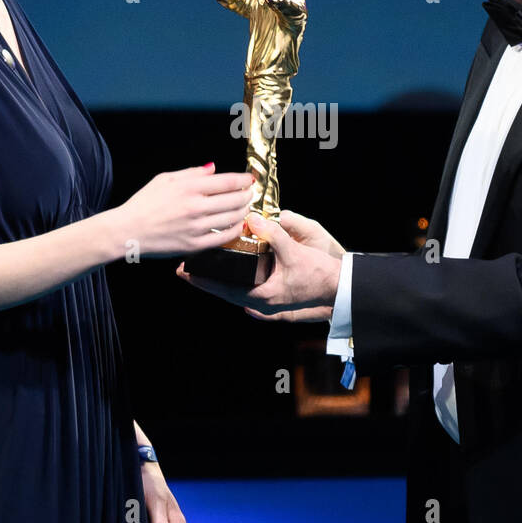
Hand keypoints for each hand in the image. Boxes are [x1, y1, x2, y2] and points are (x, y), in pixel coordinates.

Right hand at [116, 165, 252, 258]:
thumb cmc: (143, 203)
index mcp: (188, 188)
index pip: (227, 182)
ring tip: (245, 207)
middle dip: (247, 195)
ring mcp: (196, 227)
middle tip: (250, 193)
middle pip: (235, 199)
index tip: (250, 179)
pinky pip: (224, 237)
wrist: (127, 231)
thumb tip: (213, 168)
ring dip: (244, 211)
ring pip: (233, 218)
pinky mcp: (195, 245)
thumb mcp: (164, 179)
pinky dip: (235, 230)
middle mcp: (195, 207)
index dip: (243, 180)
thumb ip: (191, 173)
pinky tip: (238, 225)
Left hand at [175, 212, 340, 321]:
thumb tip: (254, 219)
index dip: (202, 280)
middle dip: (205, 280)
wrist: (338, 288)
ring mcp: (266, 303)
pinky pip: (244, 289)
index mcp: (262, 295)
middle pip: (223, 292)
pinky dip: (232, 281)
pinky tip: (227, 271)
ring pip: (233, 292)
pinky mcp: (271, 296)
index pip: (223, 289)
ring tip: (201, 268)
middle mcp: (261, 303)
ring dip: (218, 281)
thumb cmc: (318, 274)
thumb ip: (274, 234)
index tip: (184, 271)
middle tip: (185, 268)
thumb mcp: (295, 252)